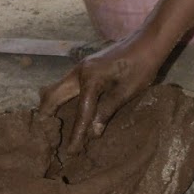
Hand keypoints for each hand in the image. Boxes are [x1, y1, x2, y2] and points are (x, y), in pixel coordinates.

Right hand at [39, 29, 171, 153]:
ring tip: (53, 127)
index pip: (80, 113)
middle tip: (46, 137)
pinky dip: (61, 98)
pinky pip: (66, 85)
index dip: (76, 135)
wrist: (148, 41)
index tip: (71, 152)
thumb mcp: (126, 92)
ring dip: (52, 106)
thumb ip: (107, 111)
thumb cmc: (141, 66)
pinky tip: (66, 110)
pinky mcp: (85, 67)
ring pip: (56, 88)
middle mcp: (79, 72)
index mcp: (90, 79)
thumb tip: (92, 133)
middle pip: (52, 95)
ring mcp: (80, 67)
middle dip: (47, 116)